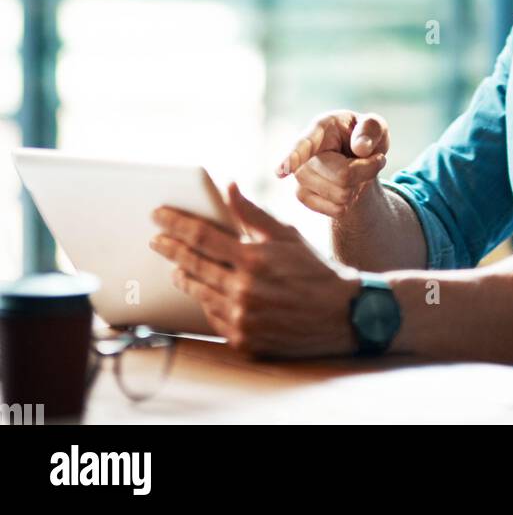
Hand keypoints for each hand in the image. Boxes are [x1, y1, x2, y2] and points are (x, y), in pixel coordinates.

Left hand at [149, 182, 359, 356]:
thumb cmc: (315, 270)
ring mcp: (241, 319)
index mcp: (253, 259)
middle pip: (192, 265)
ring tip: (176, 265)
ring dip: (183, 276)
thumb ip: (252, 213)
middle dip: (170, 248)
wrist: (341, 316)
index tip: (158, 215)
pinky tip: (204, 291)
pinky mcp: (243, 341)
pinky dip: (206, 301)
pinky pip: (213, 317)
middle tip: (157, 239)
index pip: (201, 236)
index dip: (176, 224)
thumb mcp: (286, 235)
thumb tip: (227, 187)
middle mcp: (243, 291)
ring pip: (199, 293)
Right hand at [275, 109, 388, 218]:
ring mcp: (300, 177)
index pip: (304, 144)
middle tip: (374, 158)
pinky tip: (349, 185)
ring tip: (357, 169)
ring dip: (360, 185)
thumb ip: (371, 129)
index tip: (281, 171)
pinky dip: (352, 200)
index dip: (293, 157)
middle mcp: (304, 153)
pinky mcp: (303, 196)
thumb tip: (360, 148)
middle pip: (342, 176)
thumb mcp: (375, 126)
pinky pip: (338, 210)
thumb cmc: (363, 136)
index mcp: (320, 128)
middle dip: (366, 170)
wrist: (355, 158)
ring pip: (342, 195)